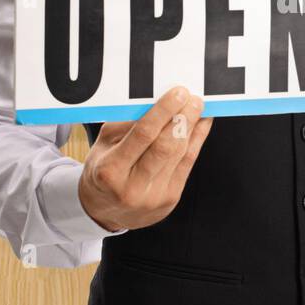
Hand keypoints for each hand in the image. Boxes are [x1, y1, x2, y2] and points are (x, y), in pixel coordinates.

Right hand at [78, 85, 212, 231]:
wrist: (106, 211)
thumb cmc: (104, 171)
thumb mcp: (104, 145)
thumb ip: (127, 124)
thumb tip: (158, 101)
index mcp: (110, 170)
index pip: (142, 135)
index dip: (163, 112)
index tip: (177, 93)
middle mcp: (132, 187)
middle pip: (165, 146)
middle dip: (183, 118)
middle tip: (192, 97)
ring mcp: (154, 196)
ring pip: (180, 154)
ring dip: (193, 127)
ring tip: (197, 107)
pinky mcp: (170, 198)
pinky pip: (188, 163)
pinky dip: (197, 140)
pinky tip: (200, 124)